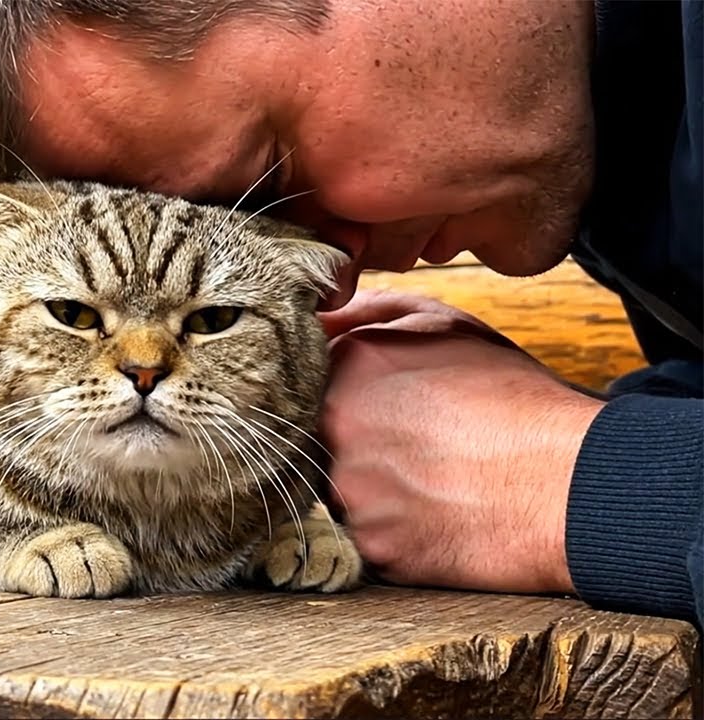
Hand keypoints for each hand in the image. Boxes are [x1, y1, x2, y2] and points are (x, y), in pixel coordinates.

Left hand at [317, 290, 604, 594]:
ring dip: (370, 488)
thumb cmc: (514, 400)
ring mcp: (349, 489)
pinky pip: (363, 536)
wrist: (570, 482)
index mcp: (347, 366)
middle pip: (313, 436)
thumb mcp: (447, 323)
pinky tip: (434, 516)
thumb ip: (372, 311)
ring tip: (428, 480)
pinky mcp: (370, 545)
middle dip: (351, 442)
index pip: (304, 379)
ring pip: (335, 490)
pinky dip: (392, 530)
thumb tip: (321, 313)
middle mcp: (335, 425)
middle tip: (410, 447)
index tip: (375, 408)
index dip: (340, 395)